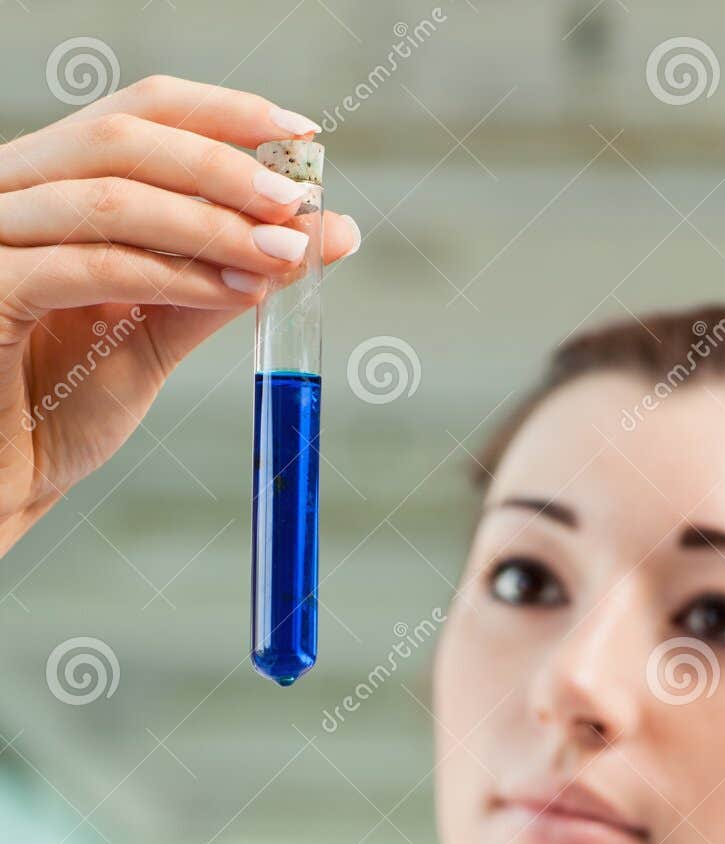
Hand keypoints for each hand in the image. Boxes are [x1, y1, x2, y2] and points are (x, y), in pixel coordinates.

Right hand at [0, 74, 358, 550]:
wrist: (6, 480)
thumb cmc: (61, 408)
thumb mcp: (157, 334)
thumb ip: (225, 281)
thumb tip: (323, 234)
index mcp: (50, 182)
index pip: (136, 113)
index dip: (220, 113)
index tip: (300, 132)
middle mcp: (11, 192)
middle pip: (121, 139)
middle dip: (221, 168)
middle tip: (297, 205)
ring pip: (110, 201)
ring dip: (209, 226)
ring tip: (280, 257)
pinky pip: (88, 267)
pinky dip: (169, 277)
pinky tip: (230, 292)